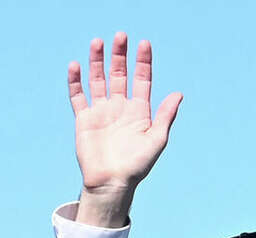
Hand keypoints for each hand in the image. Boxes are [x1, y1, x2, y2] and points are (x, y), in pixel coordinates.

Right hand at [68, 34, 181, 227]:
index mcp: (139, 111)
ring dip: (97, 62)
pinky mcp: (84, 119)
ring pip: (98, 80)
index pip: (142, 79)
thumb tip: (179, 94)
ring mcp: (101, 112)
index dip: (143, 62)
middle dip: (120, 55)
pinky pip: (78, 96)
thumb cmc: (137, 166)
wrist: (112, 183)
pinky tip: (76, 66)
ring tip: (98, 43)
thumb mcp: (156, 140)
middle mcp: (120, 107)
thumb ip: (165, 116)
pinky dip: (76, 81)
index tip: (143, 43)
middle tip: (120, 36)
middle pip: (119, 74)